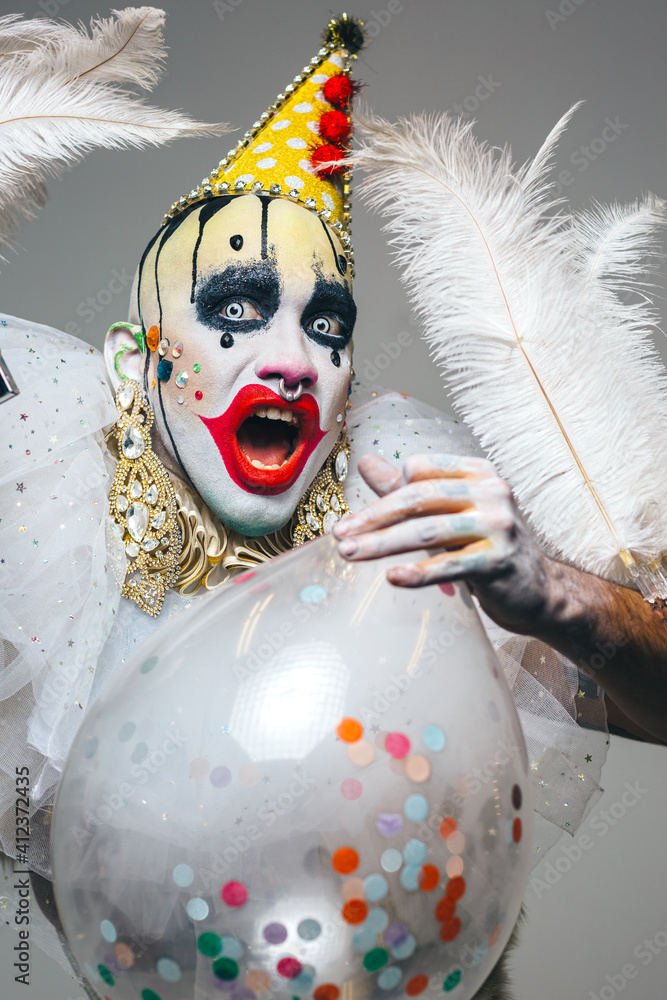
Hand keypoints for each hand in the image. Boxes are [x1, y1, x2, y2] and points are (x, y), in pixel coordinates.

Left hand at [332, 452, 554, 634]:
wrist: (540, 591)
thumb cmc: (487, 547)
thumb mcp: (451, 512)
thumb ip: (408, 488)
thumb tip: (365, 461)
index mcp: (478, 472)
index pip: (419, 470)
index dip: (387, 494)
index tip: (359, 521)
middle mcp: (491, 491)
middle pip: (417, 500)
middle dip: (372, 518)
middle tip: (339, 536)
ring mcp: (497, 525)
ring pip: (427, 532)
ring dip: (382, 544)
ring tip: (350, 554)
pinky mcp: (498, 561)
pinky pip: (449, 565)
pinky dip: (418, 572)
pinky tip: (392, 577)